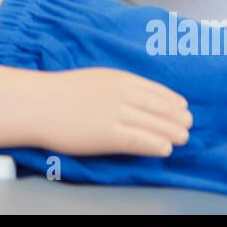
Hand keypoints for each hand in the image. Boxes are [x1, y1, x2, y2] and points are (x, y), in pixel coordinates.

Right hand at [36, 67, 192, 156]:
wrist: (37, 103)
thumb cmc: (59, 92)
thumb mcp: (93, 80)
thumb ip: (115, 86)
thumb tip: (134, 97)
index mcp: (118, 78)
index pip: (155, 89)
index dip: (172, 100)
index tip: (182, 106)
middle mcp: (121, 94)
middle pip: (159, 106)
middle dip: (177, 117)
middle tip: (188, 125)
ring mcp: (115, 114)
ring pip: (153, 123)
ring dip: (172, 131)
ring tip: (183, 137)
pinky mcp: (107, 134)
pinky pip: (138, 139)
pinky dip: (155, 143)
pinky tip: (165, 148)